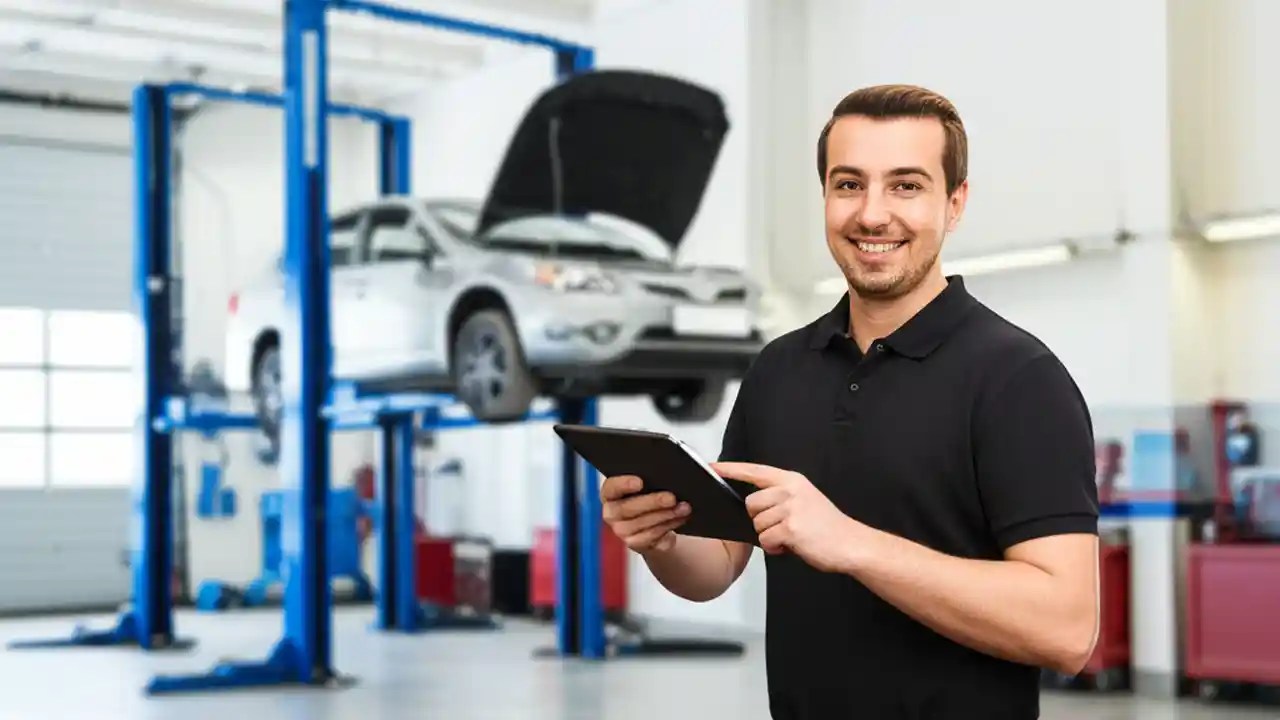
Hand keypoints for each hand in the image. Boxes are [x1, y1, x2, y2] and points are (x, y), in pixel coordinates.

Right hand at [600, 474, 691, 553]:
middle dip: (652, 502)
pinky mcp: (637, 544)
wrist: (653, 523)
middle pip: (628, 508)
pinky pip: (654, 536)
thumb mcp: (649, 483)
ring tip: (683, 507)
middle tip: (671, 497)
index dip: (623, 484)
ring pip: (644, 524)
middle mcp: (612, 513)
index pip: (611, 487)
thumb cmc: (649, 496)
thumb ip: (653, 475)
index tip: (640, 482)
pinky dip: (670, 526)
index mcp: (610, 493)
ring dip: (666, 515)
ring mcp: (623, 531)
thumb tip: (677, 471)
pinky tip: (681, 518)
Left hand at [712, 461, 857, 572]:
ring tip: (791, 537)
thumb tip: (753, 506)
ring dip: (769, 536)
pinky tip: (792, 546)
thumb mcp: (804, 500)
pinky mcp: (791, 528)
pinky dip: (775, 548)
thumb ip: (780, 497)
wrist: (851, 543)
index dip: (731, 469)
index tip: (712, 467)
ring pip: (757, 524)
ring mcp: (790, 508)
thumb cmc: (827, 526)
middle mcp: (790, 490)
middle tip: (781, 527)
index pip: (754, 471)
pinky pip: (765, 540)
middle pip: (750, 504)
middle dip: (759, 520)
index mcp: (792, 480)